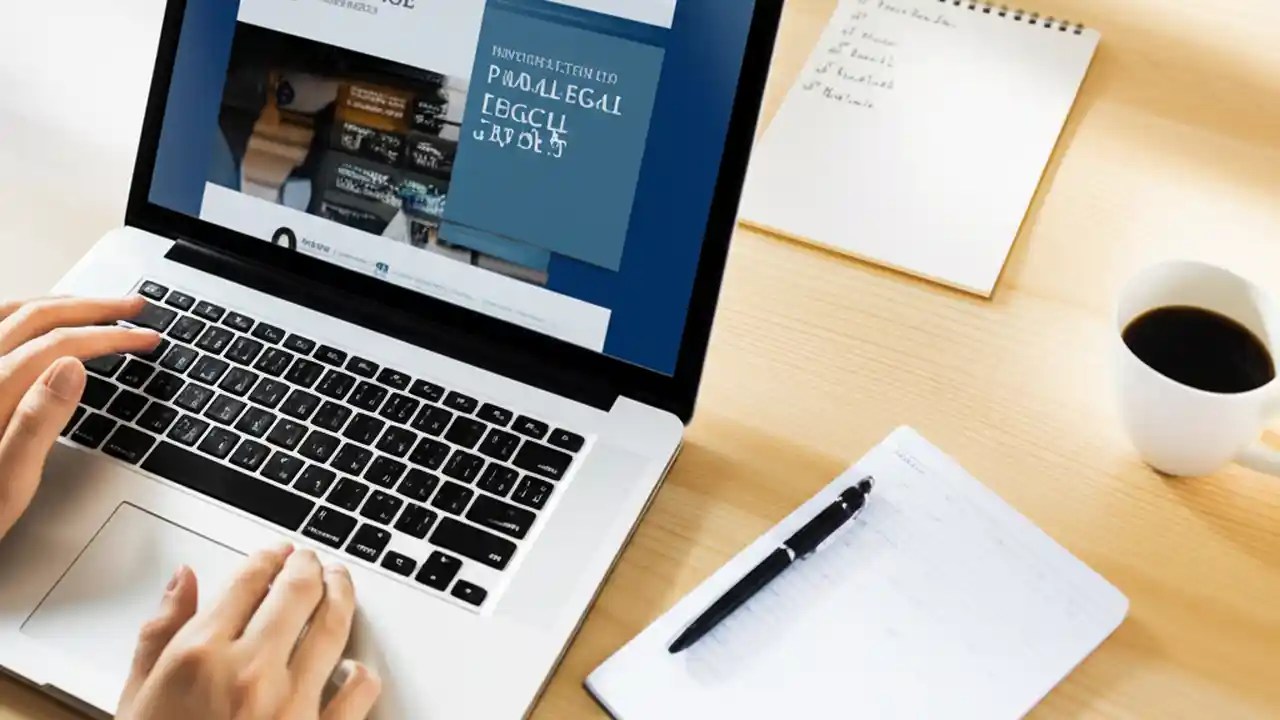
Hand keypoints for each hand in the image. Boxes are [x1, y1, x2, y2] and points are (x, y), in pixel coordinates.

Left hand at [0, 295, 160, 539]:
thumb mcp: (9, 480)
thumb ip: (38, 421)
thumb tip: (72, 368)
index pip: (61, 345)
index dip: (109, 336)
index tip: (144, 338)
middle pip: (37, 317)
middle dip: (92, 308)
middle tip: (133, 309)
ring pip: (12, 314)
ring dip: (59, 304)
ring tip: (95, 306)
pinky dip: (25, 314)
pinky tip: (40, 324)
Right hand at [118, 545, 380, 719]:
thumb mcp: (134, 700)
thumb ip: (158, 635)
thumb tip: (181, 581)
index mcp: (198, 658)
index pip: (246, 582)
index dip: (267, 557)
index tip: (275, 552)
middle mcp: (250, 673)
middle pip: (296, 592)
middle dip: (308, 567)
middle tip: (312, 561)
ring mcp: (290, 707)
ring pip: (333, 628)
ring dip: (342, 596)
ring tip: (341, 585)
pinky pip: (358, 692)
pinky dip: (361, 673)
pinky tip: (354, 665)